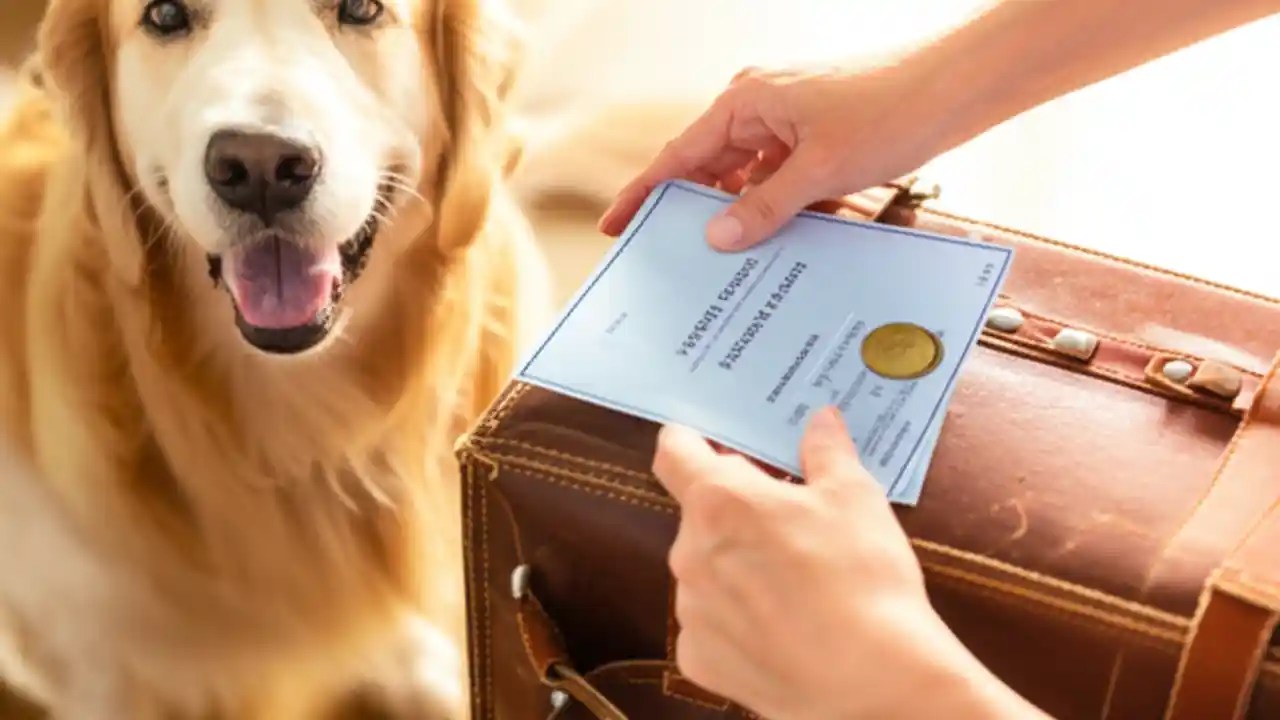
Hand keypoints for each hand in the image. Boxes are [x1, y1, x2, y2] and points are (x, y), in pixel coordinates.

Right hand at [598, 65, 951, 250]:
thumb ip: (765, 207)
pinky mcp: (817, 134)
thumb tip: (717, 237)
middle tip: (674, 260)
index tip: (616, 225)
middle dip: (696, 213)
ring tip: (731, 262)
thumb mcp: (820, 170)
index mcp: (745, 102)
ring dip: (746, 215)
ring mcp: (789, 119)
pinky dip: (780, 207)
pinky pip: (782, 177)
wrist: (958, 85)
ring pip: (749, 177)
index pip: (679, 156)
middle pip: (710, 169)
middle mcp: (759, 106)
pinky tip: (783, 241)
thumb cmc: (892, 109)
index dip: (644, 194)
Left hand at [652, 407, 1046, 719]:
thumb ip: (827, 450)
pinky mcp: (698, 659)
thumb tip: (819, 420)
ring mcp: (690, 610)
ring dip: (734, 566)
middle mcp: (689, 552)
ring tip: (793, 582)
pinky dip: (736, 620)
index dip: (692, 442)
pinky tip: (781, 626)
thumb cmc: (862, 580)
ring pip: (704, 570)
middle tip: (788, 522)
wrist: (874, 682)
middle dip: (736, 511)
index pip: (674, 451)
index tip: (713, 444)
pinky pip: (709, 624)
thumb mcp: (856, 498)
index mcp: (719, 501)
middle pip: (699, 514)